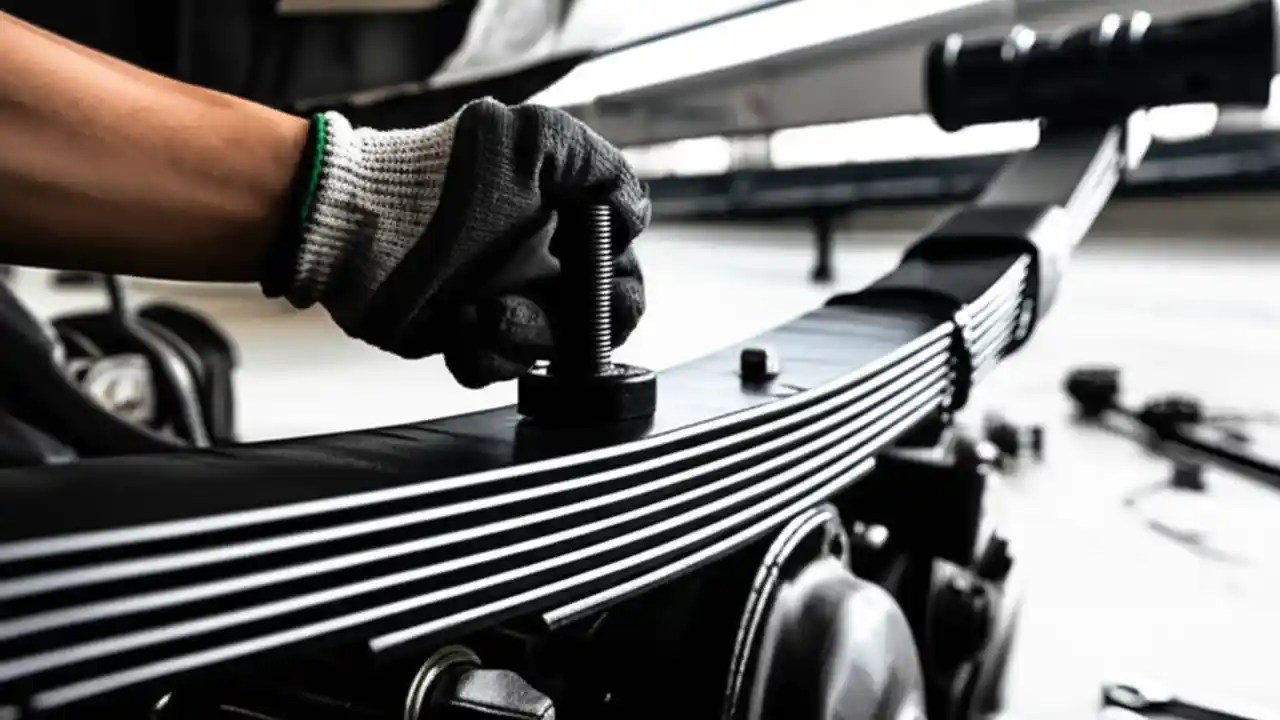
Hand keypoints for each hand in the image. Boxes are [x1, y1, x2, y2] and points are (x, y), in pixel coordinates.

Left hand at [264, 97, 649, 386]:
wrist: (363, 220)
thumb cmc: (446, 176)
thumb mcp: (539, 141)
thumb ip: (603, 172)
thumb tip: (633, 219)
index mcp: (567, 231)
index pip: (620, 285)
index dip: (613, 301)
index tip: (589, 298)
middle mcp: (540, 271)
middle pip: (585, 336)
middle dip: (554, 330)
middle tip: (512, 309)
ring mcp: (503, 304)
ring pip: (539, 356)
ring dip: (513, 339)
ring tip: (472, 311)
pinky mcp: (464, 334)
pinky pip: (493, 368)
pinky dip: (478, 355)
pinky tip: (453, 324)